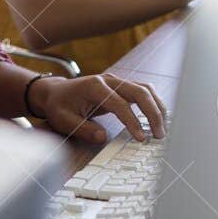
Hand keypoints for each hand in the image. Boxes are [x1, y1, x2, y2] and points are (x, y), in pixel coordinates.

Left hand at [29, 74, 165, 144]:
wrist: (56, 93)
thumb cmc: (59, 106)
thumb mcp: (63, 120)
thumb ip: (82, 129)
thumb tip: (102, 137)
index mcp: (94, 86)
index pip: (120, 104)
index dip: (132, 121)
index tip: (141, 138)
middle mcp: (109, 80)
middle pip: (139, 92)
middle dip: (153, 113)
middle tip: (159, 135)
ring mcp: (117, 82)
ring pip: (145, 90)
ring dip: (157, 108)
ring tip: (162, 129)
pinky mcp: (122, 87)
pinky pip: (143, 92)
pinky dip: (153, 104)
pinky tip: (158, 119)